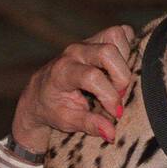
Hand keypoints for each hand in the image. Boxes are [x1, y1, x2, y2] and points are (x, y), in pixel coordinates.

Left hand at [10, 25, 136, 152]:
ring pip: (116, 36)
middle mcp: (74, 52)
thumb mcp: (67, 122)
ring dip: (124, 61)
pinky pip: (120, 33)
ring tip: (116, 82)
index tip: (114, 114)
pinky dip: (126, 48)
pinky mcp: (96, 38)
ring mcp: (85, 42)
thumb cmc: (52, 109)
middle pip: (108, 52)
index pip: (92, 77)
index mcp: (62, 72)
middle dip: (120, 77)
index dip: (109, 96)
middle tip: (117, 96)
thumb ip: (89, 125)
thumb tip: (111, 133)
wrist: (40, 92)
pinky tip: (118, 69)